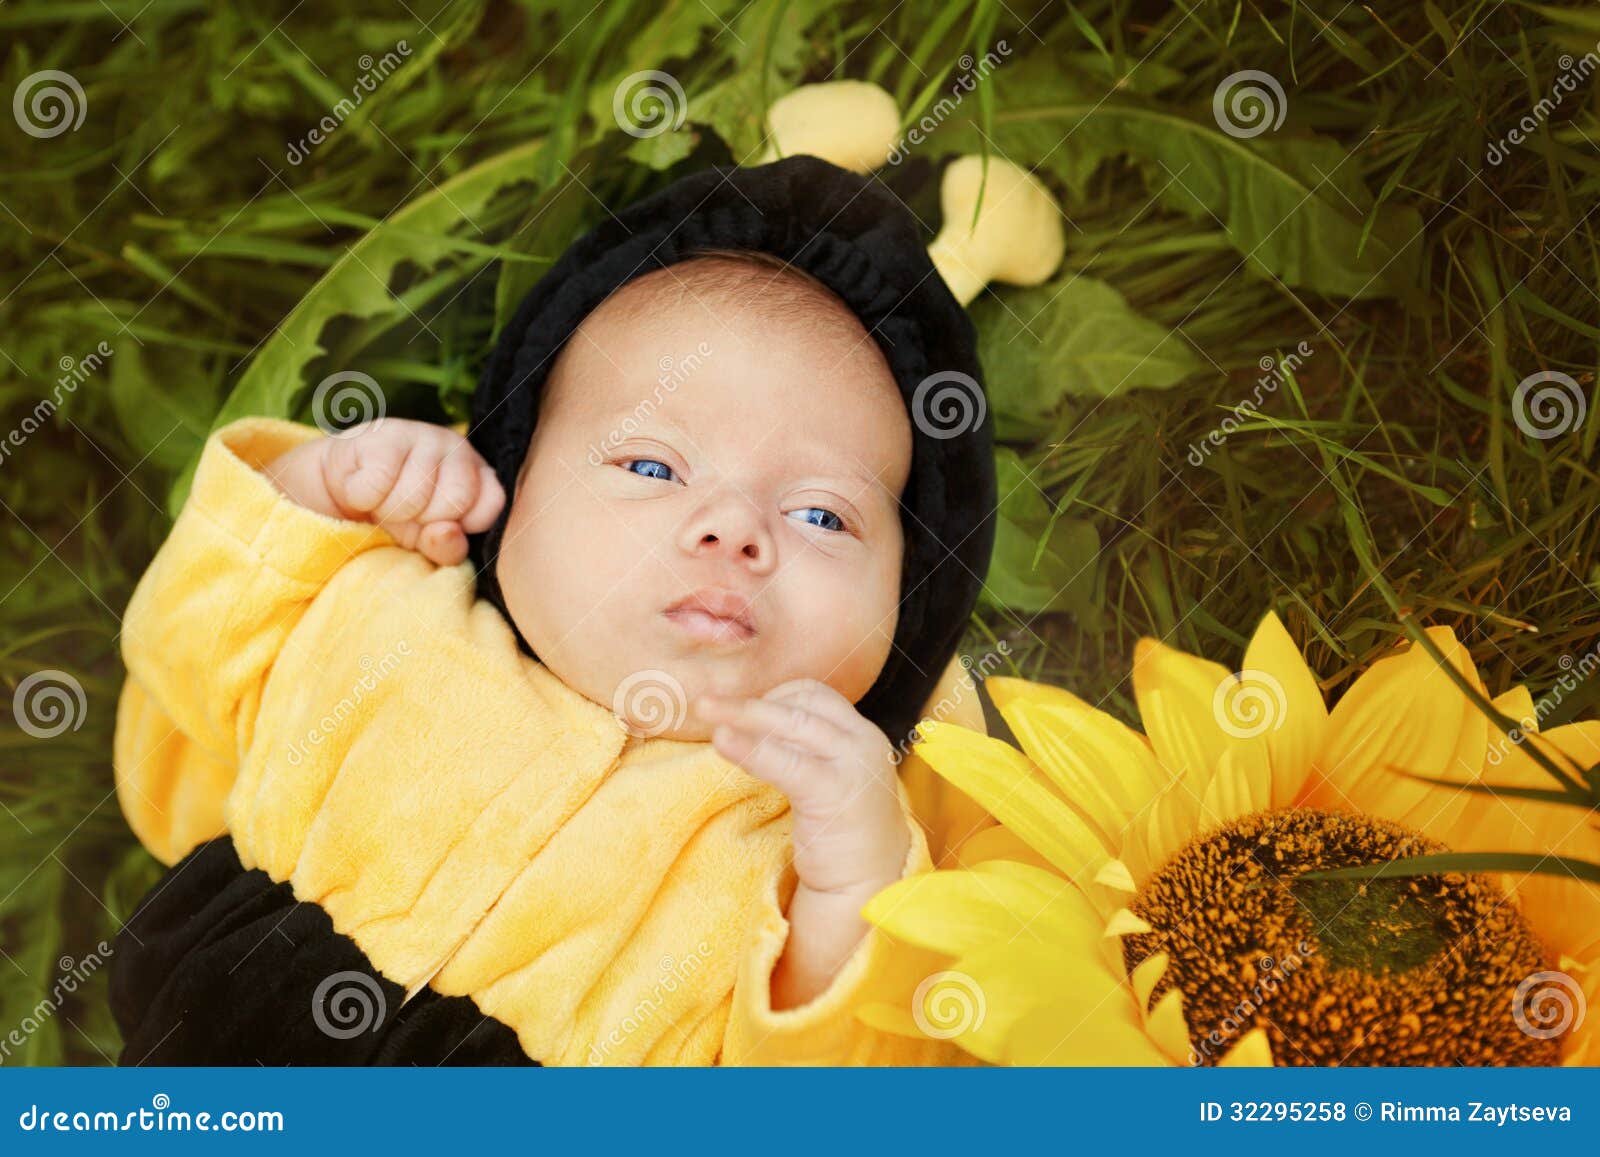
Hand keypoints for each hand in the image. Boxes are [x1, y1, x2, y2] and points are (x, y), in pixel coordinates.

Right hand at [264, 418, 504, 565]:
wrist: (342, 488)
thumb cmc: (398, 516)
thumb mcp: (428, 541)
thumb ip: (447, 547)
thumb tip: (447, 533)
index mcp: (478, 473)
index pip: (492, 503)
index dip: (464, 525)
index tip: (440, 526)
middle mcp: (457, 447)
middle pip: (457, 500)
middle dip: (426, 519)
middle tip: (408, 514)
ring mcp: (423, 435)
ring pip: (413, 496)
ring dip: (390, 511)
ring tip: (384, 501)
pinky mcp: (384, 433)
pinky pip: (377, 484)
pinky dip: (363, 497)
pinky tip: (362, 486)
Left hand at [693, 678, 909, 897]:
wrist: (867, 885)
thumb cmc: (839, 832)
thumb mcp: (827, 777)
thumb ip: (803, 750)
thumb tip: (749, 724)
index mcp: (860, 733)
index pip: (815, 694)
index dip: (774, 695)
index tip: (741, 712)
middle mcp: (863, 741)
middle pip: (800, 704)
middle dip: (748, 703)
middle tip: (703, 702)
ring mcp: (853, 765)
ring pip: (792, 724)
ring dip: (743, 715)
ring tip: (705, 712)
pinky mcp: (836, 793)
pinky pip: (786, 762)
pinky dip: (749, 749)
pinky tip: (721, 742)